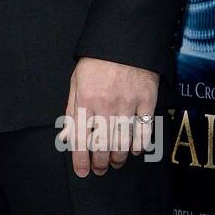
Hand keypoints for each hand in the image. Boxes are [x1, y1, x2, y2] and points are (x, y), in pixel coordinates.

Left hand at [62, 58, 158, 176]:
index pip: (80, 140)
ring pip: (123, 142)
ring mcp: (128, 105)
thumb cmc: (96, 63)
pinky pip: (144, 131)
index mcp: (85, 101)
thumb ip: (72, 110)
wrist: (124, 42)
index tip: (82, 172)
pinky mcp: (147, 102)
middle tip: (100, 169)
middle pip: (102, 145)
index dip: (81, 160)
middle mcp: (106, 107)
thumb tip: (68, 137)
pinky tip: (135, 150)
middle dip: (100, 163)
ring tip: (116, 162)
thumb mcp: (76, 83)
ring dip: (119, 158)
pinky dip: (140, 145)